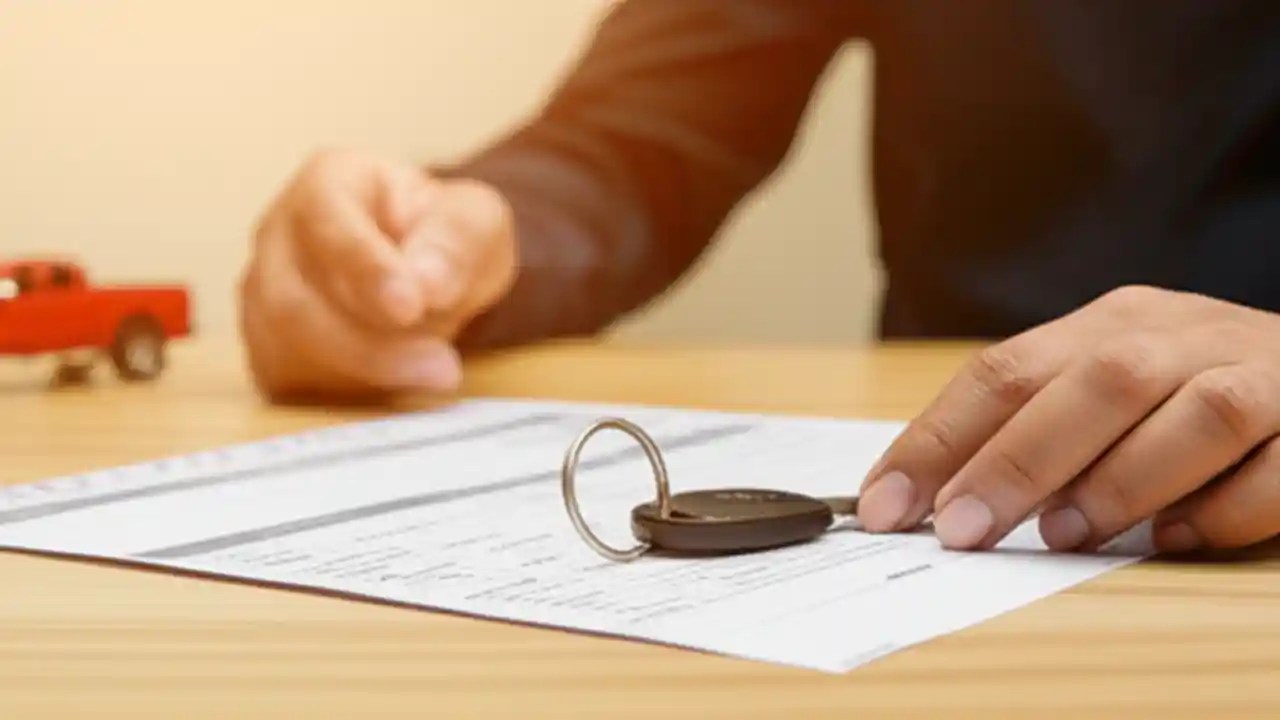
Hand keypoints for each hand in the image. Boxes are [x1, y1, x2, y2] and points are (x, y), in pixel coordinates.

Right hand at [238, 149, 516, 401]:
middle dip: (369, 346)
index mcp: (327, 183)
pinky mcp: (270, 350)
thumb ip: (455, 243)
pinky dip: (345, 397)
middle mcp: (278, 235)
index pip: (327, 224)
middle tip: (442, 368)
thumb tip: (426, 286)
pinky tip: (399, 390)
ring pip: (286, 351)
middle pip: (292, 302)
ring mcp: (263, 295)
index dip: (365, 269)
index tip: (410, 307)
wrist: (430, 272)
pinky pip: (290, 386)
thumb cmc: (446, 235)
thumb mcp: (475, 223)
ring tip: (435, 374)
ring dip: (363, 377)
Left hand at [858, 286, 1279, 554]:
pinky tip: (1175, 541)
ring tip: (1063, 537)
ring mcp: (1258, 371)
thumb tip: (932, 501)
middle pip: (1094, 384)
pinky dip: (1225, 508)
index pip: (1004, 371)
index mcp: (1109, 324)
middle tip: (961, 529)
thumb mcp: (1105, 391)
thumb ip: (1035, 428)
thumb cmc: (1188, 392)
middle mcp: (1180, 335)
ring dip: (1122, 480)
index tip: (884, 505)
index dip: (938, 439)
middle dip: (1017, 461)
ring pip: (1196, 413)